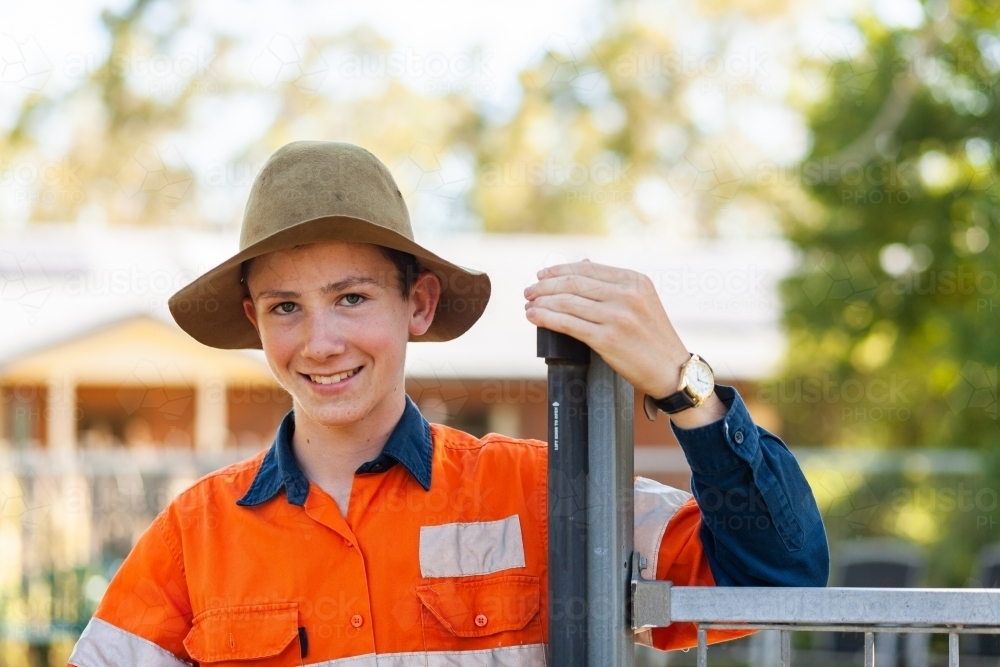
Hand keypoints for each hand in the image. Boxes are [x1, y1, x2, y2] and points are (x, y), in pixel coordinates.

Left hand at [524, 260, 726, 428]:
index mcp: (635, 280)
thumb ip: (615, 284)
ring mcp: (618, 317)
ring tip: (529, 305)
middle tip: (529, 292)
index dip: (558, 270)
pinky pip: (568, 324)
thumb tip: (580, 266)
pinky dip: (546, 318)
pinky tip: (534, 317)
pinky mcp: (608, 339)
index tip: (542, 276)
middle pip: (573, 283)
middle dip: (545, 286)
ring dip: (541, 302)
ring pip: (567, 302)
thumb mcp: (643, 301)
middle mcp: (627, 295)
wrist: (671, 371)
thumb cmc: (653, 338)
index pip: (587, 269)